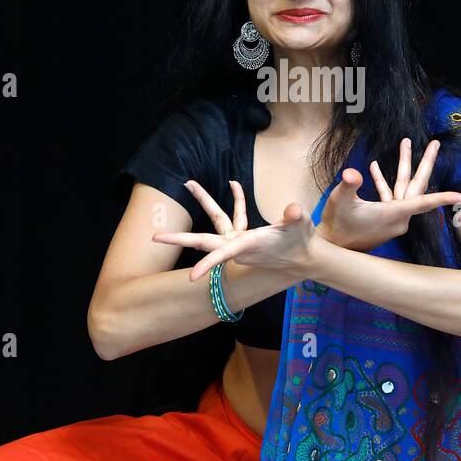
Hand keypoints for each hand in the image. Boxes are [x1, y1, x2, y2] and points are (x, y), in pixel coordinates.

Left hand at [152, 179, 319, 281]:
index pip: (223, 254)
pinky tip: (234, 184)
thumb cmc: (303, 242)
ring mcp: (238, 242)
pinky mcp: (242, 238)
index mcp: (249, 245)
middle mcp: (238, 246)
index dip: (208, 264)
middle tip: (154, 237)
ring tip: (190, 183)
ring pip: (216, 222)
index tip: (190, 277)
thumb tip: (293, 210)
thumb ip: (296, 217)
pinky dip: (234, 201)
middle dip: (180, 238)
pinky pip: (232, 218)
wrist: (305, 257)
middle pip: (204, 242)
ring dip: (204, 202)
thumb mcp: (302, 227)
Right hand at [317, 138, 460, 251]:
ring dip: (403, 166)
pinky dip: (385, 182)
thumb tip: (352, 173)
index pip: (423, 203)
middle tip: (436, 143)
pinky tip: (375, 167)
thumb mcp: (340, 201)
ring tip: (405, 143)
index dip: (443, 198)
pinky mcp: (385, 219)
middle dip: (425, 163)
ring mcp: (393, 219)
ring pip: (404, 188)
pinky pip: (391, 196)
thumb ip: (348, 185)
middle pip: (417, 188)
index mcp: (393, 213)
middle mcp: (398, 217)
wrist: (333, 245)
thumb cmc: (337, 224)